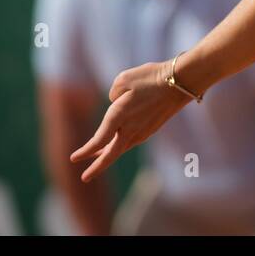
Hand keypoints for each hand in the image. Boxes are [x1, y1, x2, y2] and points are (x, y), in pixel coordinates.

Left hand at [70, 61, 190, 182]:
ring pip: (121, 148)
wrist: (180, 83)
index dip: (85, 151)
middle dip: (96, 167)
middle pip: (110, 155)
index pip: (98, 140)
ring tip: (96, 157)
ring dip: (107, 153)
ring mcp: (142, 131)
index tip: (74, 158)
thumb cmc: (150, 78)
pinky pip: (131, 140)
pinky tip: (118, 140)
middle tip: (84, 178)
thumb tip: (116, 104)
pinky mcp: (151, 129)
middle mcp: (130, 129)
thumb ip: (113, 94)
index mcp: (119, 116)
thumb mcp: (123, 80)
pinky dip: (121, 143)